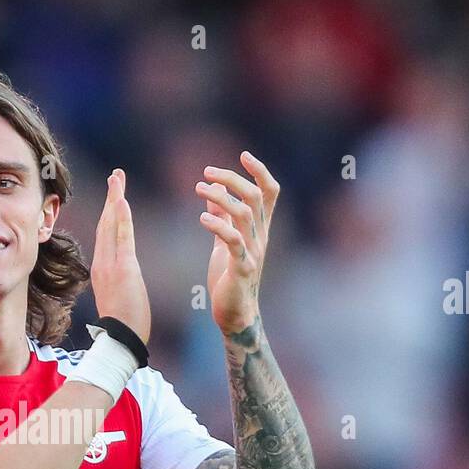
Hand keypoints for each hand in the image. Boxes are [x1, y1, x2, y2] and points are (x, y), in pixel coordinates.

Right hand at [90, 168, 150, 345]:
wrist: (120, 341)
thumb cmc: (124, 325)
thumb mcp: (120, 297)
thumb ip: (119, 282)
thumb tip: (122, 277)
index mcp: (103, 268)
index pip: (106, 234)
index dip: (110, 212)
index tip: (115, 194)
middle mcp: (102, 263)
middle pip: (106, 223)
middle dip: (112, 197)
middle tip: (116, 175)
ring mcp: (110, 265)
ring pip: (111, 225)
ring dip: (115, 199)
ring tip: (118, 178)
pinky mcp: (122, 270)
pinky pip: (122, 238)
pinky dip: (121, 218)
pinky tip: (122, 201)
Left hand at [195, 151, 278, 334]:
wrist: (235, 314)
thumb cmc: (229, 278)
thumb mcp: (225, 243)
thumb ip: (223, 219)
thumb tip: (215, 195)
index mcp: (258, 229)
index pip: (269, 193)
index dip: (260, 171)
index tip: (243, 155)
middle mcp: (260, 237)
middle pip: (255, 197)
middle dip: (232, 179)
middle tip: (206, 172)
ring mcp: (253, 252)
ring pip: (244, 214)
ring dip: (220, 198)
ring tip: (198, 189)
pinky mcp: (241, 268)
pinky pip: (233, 241)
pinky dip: (218, 226)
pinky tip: (201, 218)